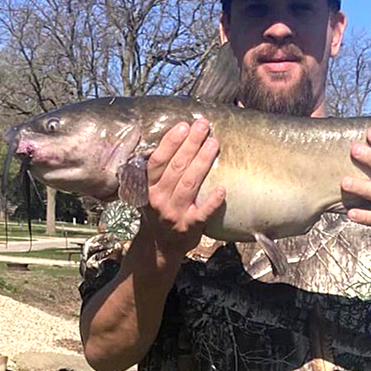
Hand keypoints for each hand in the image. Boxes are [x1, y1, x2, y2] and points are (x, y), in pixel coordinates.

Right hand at [144, 119, 224, 253]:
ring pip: (190, 185)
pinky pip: (203, 213)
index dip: (170, 143)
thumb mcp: (149, 191)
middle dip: (191, 145)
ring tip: (213, 143)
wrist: (160, 245)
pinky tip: (222, 189)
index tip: (183, 126)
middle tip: (204, 126)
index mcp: (148, 187)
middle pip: (176, 168)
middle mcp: (159, 199)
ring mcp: (175, 213)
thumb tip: (172, 139)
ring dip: (202, 163)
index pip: (158, 161)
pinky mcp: (190, 227)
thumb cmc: (159, 210)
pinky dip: (212, 202)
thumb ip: (156, 171)